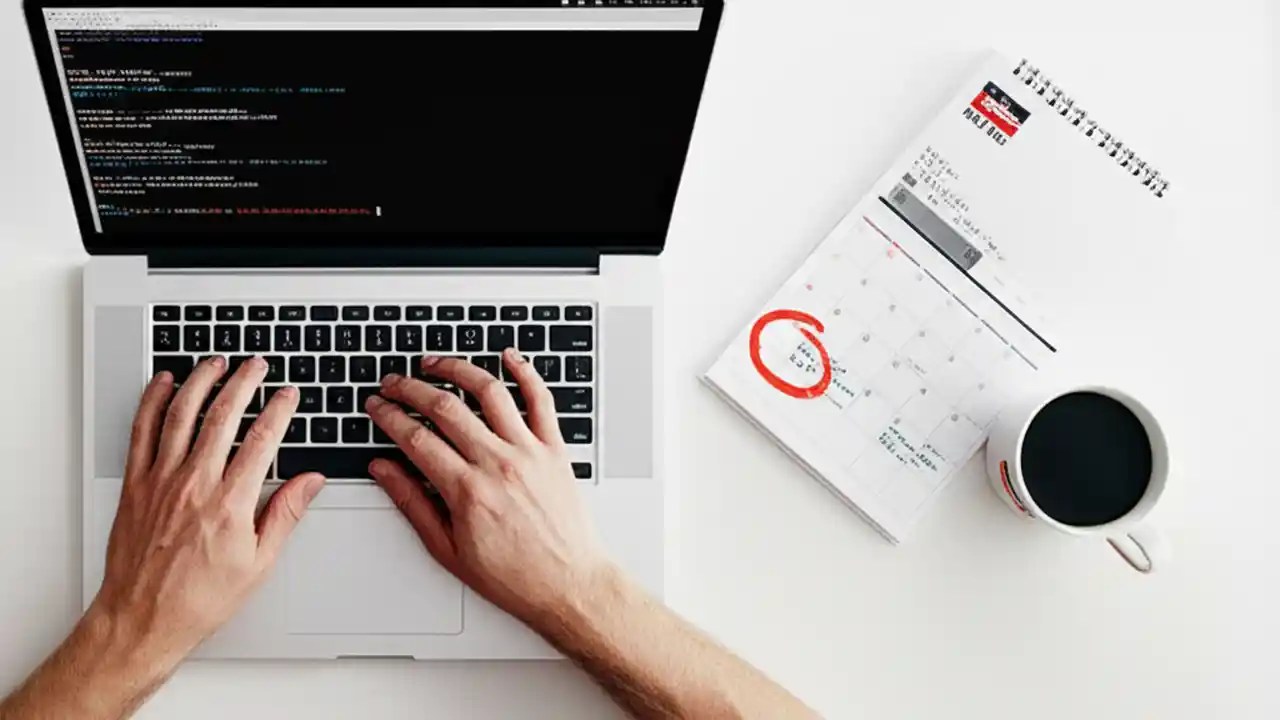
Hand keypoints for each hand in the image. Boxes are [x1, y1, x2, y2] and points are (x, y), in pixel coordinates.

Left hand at [92, 356, 325, 664]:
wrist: (143, 620)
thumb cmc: (199, 599)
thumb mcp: (259, 562)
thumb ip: (285, 514)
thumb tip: (310, 481)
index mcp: (230, 503)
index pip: (262, 439)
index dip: (279, 409)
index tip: (287, 394)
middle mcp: (194, 484)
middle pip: (223, 416)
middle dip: (244, 382)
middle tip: (256, 365)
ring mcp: (161, 481)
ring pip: (181, 414)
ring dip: (201, 381)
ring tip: (215, 363)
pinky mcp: (135, 486)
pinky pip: (142, 431)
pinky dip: (152, 402)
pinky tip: (162, 385)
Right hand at [366, 349, 608, 626]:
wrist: (568, 584)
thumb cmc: (513, 576)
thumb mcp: (449, 549)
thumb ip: (413, 504)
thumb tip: (384, 470)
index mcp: (467, 491)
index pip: (415, 438)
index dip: (389, 416)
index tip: (377, 406)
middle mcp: (498, 464)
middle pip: (444, 408)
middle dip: (411, 388)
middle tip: (394, 382)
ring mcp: (529, 452)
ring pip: (489, 392)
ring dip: (457, 370)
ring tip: (435, 364)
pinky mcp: (555, 450)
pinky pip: (541, 400)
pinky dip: (525, 372)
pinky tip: (508, 356)